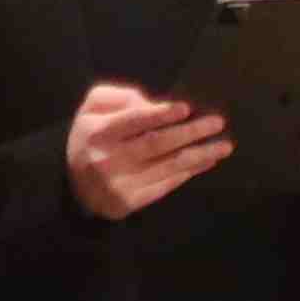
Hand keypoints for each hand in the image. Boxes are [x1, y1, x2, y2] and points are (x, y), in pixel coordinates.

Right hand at [66, 81, 233, 220]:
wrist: (74, 185)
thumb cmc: (92, 137)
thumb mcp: (93, 108)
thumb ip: (120, 97)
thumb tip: (156, 104)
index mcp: (97, 133)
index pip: (133, 122)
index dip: (160, 115)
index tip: (186, 108)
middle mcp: (107, 160)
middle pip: (156, 144)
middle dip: (190, 132)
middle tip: (217, 122)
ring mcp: (119, 185)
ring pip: (168, 166)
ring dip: (200, 155)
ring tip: (225, 146)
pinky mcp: (130, 203)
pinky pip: (166, 185)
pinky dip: (189, 172)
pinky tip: (207, 161)